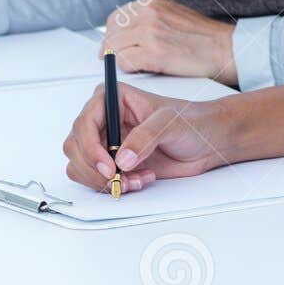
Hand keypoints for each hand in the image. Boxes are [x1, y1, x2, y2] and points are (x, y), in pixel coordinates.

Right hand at [61, 82, 230, 191]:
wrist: (208, 142)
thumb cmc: (193, 122)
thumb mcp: (172, 123)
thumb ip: (147, 136)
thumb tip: (122, 157)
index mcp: (114, 98)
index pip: (84, 122)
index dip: (89, 146)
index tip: (108, 166)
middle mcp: (105, 120)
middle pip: (75, 147)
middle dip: (95, 168)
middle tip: (119, 179)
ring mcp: (107, 143)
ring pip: (80, 166)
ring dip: (104, 180)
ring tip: (136, 179)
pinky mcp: (113, 163)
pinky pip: (95, 179)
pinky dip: (112, 186)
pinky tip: (139, 180)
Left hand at [101, 0, 237, 84]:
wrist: (224, 48)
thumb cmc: (204, 37)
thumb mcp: (173, 15)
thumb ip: (150, 18)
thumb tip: (127, 32)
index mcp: (153, 1)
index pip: (116, 16)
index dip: (112, 34)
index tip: (112, 44)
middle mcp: (149, 12)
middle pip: (111, 32)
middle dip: (110, 47)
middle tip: (112, 58)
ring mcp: (150, 31)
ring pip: (114, 47)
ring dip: (118, 58)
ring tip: (131, 64)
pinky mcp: (153, 52)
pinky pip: (124, 61)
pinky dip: (127, 67)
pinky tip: (140, 68)